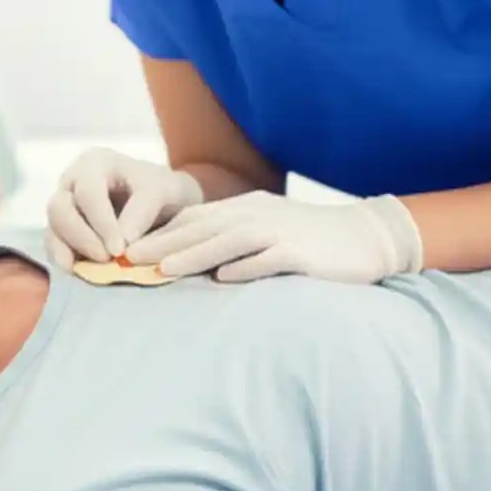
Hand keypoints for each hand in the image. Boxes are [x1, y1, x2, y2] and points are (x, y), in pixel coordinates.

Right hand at [45, 147, 204, 266]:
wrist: (164, 201)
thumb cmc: (161, 189)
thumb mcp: (163, 190)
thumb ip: (143, 209)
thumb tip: (124, 240)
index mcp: (95, 163)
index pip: (88, 192)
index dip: (101, 222)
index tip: (120, 250)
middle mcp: (73, 181)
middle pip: (60, 207)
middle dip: (81, 236)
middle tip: (106, 258)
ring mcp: (65, 204)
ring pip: (53, 225)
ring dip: (71, 248)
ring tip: (94, 268)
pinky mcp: (63, 228)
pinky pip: (53, 241)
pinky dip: (62, 256)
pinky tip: (75, 271)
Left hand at [123, 190, 424, 283]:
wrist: (366, 236)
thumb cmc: (309, 239)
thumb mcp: (266, 228)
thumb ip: (231, 239)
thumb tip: (192, 262)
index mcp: (244, 209)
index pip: (192, 219)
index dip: (158, 233)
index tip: (125, 249)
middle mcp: (256, 215)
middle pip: (201, 228)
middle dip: (162, 243)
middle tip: (127, 259)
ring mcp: (279, 233)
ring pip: (228, 240)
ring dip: (193, 255)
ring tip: (162, 269)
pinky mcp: (301, 254)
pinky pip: (269, 259)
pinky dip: (245, 268)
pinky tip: (222, 280)